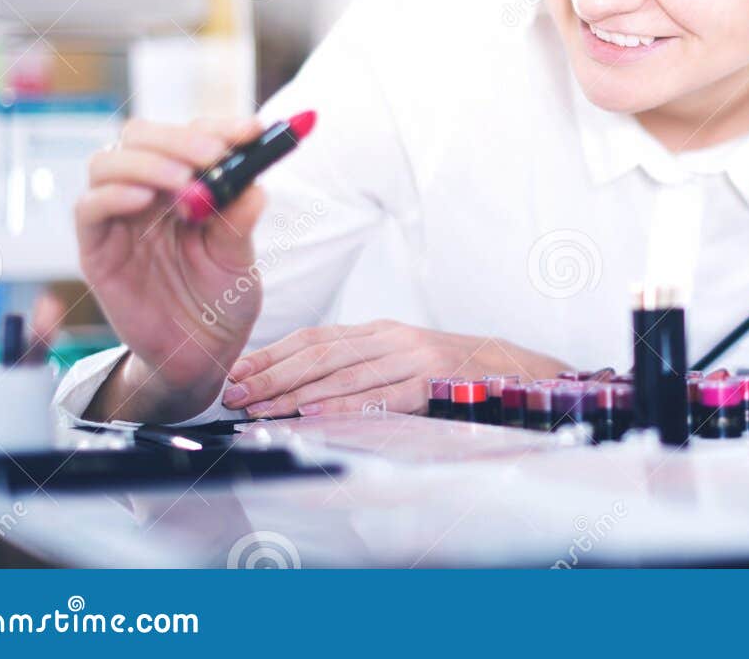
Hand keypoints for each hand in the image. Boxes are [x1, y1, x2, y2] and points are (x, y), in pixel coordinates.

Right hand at [76, 117, 267, 420]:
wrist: (201, 352)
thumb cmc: (222, 298)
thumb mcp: (240, 257)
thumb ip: (242, 219)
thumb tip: (253, 183)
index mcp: (187, 182)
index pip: (192, 134)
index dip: (220, 127)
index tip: (252, 132)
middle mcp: (149, 191)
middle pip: (140, 136)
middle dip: (178, 138)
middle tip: (213, 155)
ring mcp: (119, 217)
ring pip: (108, 162)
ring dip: (147, 162)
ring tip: (185, 182)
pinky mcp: (97, 248)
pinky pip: (89, 209)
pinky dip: (113, 195)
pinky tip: (144, 201)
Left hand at [221, 320, 571, 417]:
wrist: (514, 369)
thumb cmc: (452, 373)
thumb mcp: (403, 359)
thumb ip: (361, 366)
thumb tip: (301, 387)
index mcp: (381, 331)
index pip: (315, 338)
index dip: (272, 353)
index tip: (236, 370)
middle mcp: (393, 338)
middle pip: (320, 353)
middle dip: (271, 374)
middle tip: (234, 392)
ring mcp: (413, 358)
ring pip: (342, 374)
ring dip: (295, 394)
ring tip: (260, 408)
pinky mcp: (431, 382)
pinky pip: (379, 396)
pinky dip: (342, 406)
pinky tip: (313, 416)